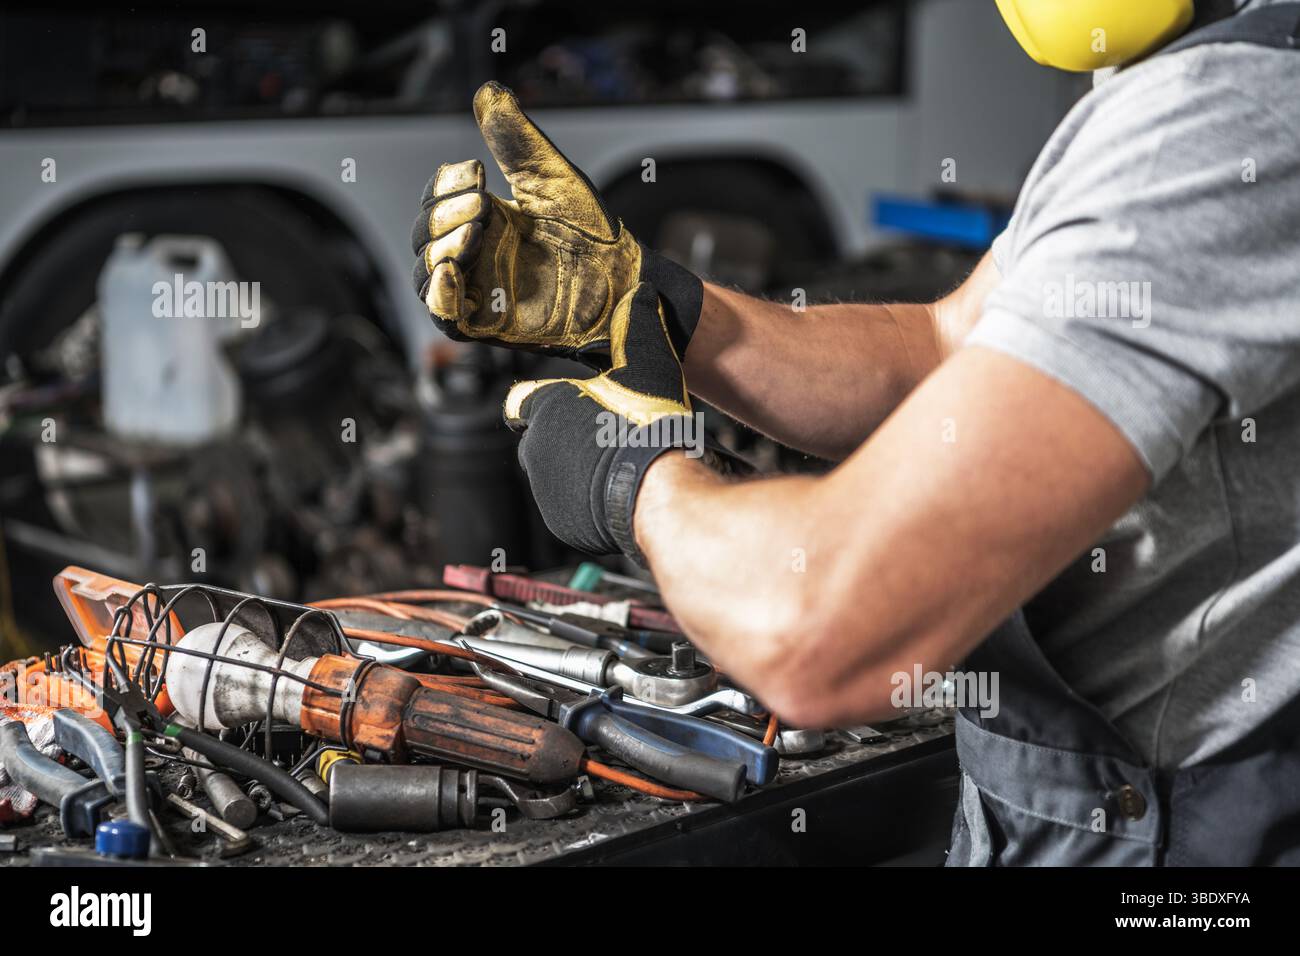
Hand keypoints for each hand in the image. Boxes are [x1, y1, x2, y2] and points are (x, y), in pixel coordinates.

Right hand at [411, 82, 701, 366]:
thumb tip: (489, 91)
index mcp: (485, 217)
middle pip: (424, 234)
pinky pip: (446, 316)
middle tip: (481, 204)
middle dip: (442, 214)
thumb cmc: (593, 232)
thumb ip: (518, 141)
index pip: (438, 198)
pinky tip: (450, 271)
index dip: (446, 183)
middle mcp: (476, 253)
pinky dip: (439, 295)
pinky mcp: (489, 324)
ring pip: (427, 272)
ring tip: (474, 231)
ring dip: (440, 247)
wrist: (624, 279)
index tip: (475, 171)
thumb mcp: (553, 178)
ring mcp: (479, 289)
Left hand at [503, 282, 696, 558]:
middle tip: (612, 436)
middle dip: (572, 439)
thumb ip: (639, 326)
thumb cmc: (647, 423)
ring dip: (583, 472)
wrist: (656, 491)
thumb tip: (641, 294)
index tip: (567, 404)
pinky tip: (623, 494)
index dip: (546, 401)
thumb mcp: (648, 361)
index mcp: (545, 408)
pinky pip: (574, 510)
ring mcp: (546, 490)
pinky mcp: (562, 523)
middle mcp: (535, 449)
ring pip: (561, 476)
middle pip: (547, 441)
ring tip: (623, 467)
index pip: (523, 401)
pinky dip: (591, 505)